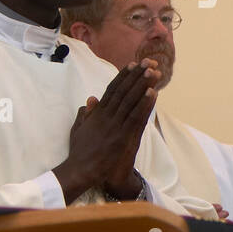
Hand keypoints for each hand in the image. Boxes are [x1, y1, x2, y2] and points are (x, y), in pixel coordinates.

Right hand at [54, 60, 160, 202]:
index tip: (133, 64)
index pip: (112, 90)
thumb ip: (85, 114)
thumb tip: (91, 99)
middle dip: (137, 75)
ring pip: (131, 100)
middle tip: (148, 61)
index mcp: (97, 113)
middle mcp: (106, 116)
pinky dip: (144, 104)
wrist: (80, 170)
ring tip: (154, 71)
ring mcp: (115, 125)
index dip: (123, 76)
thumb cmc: (80, 152)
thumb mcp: (79, 129)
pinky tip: (153, 93)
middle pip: (124, 91)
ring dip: (143, 85)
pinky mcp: (122, 136)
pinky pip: (136, 117)